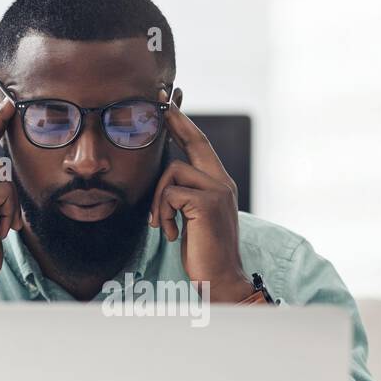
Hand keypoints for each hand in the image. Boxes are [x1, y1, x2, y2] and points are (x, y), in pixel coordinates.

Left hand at [149, 92, 253, 302]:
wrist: (220, 280)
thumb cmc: (204, 253)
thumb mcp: (193, 218)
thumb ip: (185, 195)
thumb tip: (165, 181)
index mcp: (219, 183)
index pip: (200, 145)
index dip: (184, 123)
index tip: (169, 103)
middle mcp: (222, 181)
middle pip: (195, 140)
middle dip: (175, 119)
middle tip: (160, 100)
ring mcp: (218, 190)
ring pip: (172, 171)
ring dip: (157, 200)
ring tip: (161, 225)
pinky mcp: (208, 202)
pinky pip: (170, 193)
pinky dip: (163, 214)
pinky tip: (170, 233)